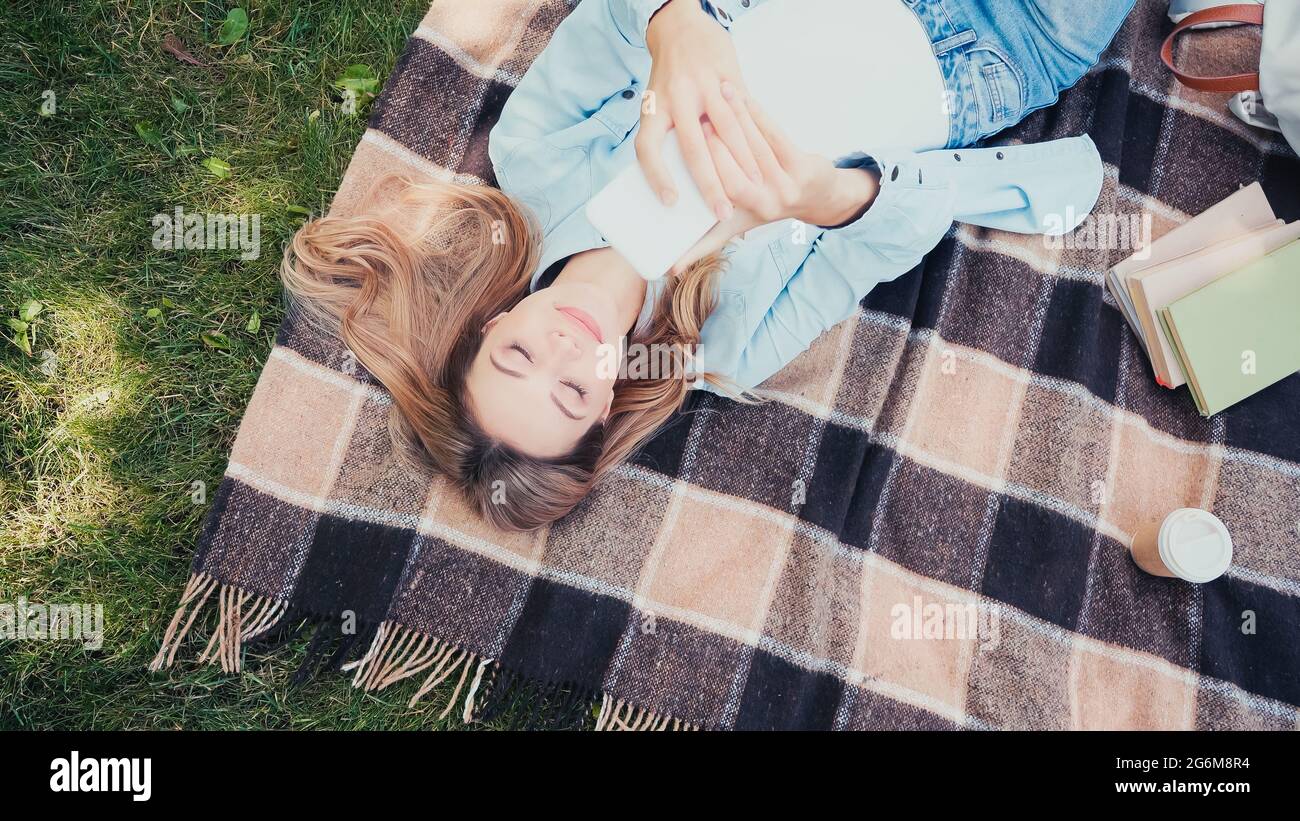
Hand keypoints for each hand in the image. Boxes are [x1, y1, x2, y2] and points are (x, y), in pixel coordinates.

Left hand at [640, 0, 762, 220]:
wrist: (680, 26)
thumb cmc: (669, 77)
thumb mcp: (656, 104)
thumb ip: (665, 136)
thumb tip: (676, 187)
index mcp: (653, 109)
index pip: (647, 148)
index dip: (656, 176)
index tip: (670, 202)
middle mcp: (677, 97)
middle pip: (693, 147)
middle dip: (711, 184)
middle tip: (722, 212)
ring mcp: (704, 86)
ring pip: (727, 130)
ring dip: (743, 162)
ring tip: (756, 187)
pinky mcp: (728, 77)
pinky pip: (745, 113)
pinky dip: (756, 136)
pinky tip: (767, 156)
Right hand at [669, 88, 880, 273]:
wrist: (816, 197)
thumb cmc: (764, 207)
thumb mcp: (733, 228)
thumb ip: (703, 244)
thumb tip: (670, 268)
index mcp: (745, 218)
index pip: (723, 193)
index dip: (706, 173)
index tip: (687, 149)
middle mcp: (768, 205)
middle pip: (739, 171)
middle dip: (720, 143)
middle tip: (699, 119)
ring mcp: (788, 186)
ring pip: (757, 147)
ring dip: (738, 120)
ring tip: (719, 95)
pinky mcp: (804, 166)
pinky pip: (776, 136)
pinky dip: (758, 115)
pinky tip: (744, 97)